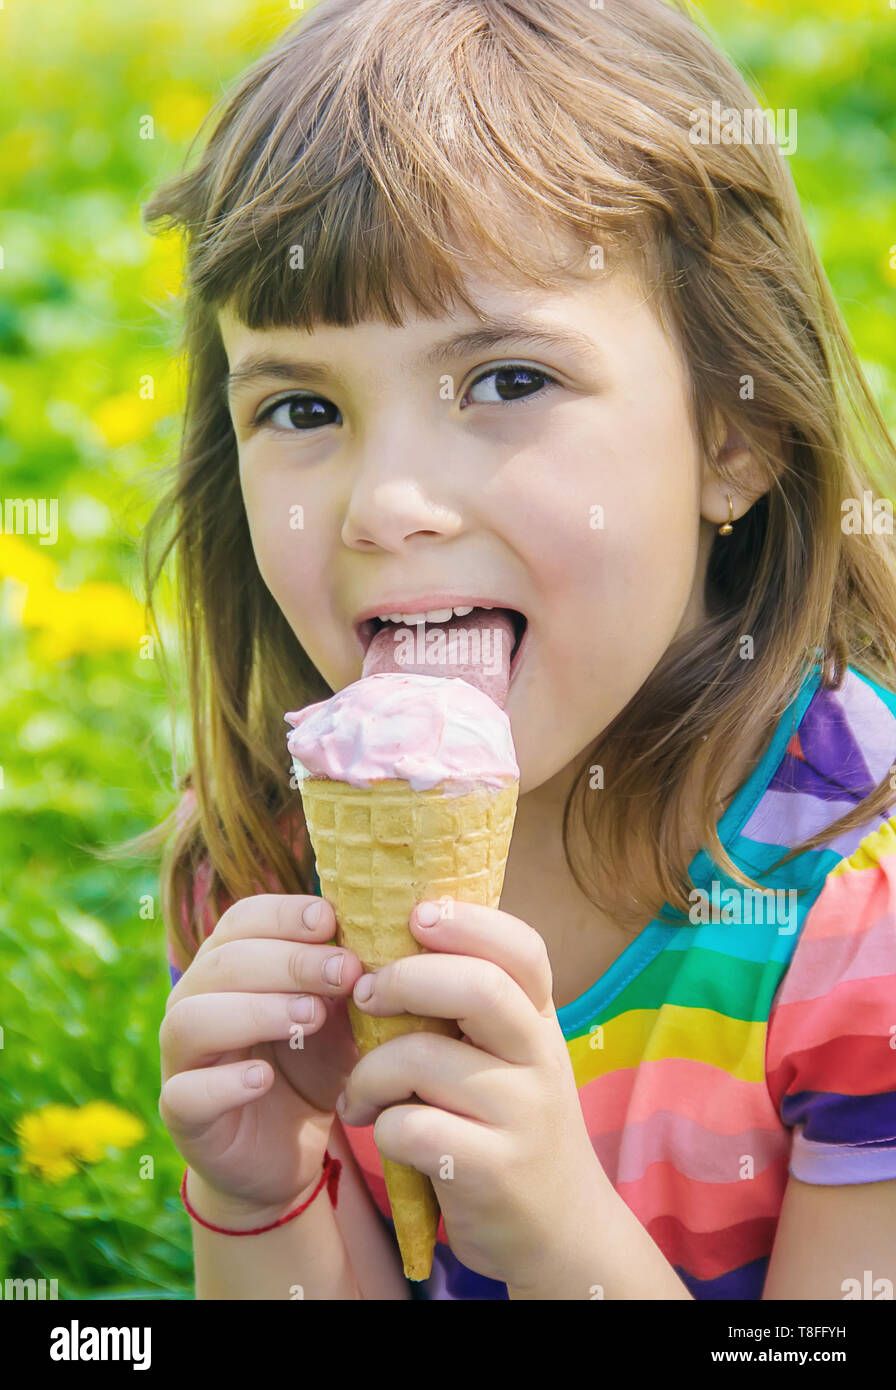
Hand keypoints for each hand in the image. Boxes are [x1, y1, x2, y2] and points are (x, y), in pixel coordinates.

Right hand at [159, 893, 364, 1224]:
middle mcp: (194, 1001)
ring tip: (312, 1017)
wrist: (289, 1150)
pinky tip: (262, 1078)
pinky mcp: (183, 1115)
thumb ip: (348, 976)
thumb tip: (386, 931)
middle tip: (345, 971)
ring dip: (256, 1011)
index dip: (284, 914)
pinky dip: (224, 1083)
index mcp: (229, 963)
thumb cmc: (314, 1064)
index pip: (242, 920)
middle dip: (289, 961)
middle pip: (223, 962)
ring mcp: (181, 1058)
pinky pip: (185, 1093)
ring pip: (193, 1019)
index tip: (331, 920)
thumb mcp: (340, 1015)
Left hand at [335, 900, 606, 1288]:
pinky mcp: (493, 1170)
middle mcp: (540, 1058)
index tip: (415, 916)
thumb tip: (398, 927)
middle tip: (366, 993)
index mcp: (540, 1019)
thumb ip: (475, 1002)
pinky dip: (379, 1124)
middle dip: (404, 979)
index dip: (468, 920)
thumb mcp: (512, 1055)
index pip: (522, 947)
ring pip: (422, 1058)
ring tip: (358, 1092)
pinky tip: (377, 1129)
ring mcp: (521, 1114)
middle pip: (477, 987)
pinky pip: (410, 1126)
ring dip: (369, 1071)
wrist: (561, 1230)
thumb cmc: (511, 1122)